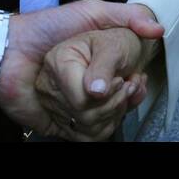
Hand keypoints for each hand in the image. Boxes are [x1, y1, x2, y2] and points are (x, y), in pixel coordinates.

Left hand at [0, 0, 162, 139]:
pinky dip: (90, 130)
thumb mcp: (91, 11)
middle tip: (119, 86)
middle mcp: (91, 89)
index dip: (136, 84)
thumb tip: (158, 30)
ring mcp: (77, 108)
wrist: (7, 52)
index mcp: (100, 66)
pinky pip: (86, 136)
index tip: (134, 78)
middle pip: (121, 105)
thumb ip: (126, 15)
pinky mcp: (62, 125)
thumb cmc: (47, 27)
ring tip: (98, 98)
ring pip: (107, 122)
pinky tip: (85, 115)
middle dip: (123, 98)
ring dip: (107, 113)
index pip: (130, 84)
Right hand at [36, 26, 154, 141]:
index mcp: (57, 61)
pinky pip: (90, 135)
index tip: (120, 80)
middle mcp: (50, 86)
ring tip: (125, 92)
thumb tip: (96, 91)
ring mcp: (56, 105)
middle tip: (128, 85)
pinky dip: (111, 122)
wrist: (123, 50)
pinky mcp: (66, 119)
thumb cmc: (117, 43)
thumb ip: (104, 66)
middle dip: (116, 102)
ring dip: (116, 112)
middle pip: (84, 115)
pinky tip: (117, 103)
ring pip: (89, 128)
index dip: (107, 93)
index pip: (80, 98)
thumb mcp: (114, 46)